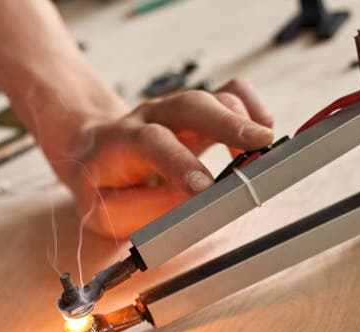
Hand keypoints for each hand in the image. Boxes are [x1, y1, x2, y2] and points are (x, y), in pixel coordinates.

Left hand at [51, 79, 273, 237]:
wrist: (94, 155)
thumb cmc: (102, 187)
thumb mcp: (106, 210)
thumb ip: (141, 208)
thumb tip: (184, 201)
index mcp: (122, 142)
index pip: (153, 144)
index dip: (181, 163)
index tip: (206, 189)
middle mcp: (151, 118)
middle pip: (191, 105)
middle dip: (227, 124)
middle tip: (259, 145)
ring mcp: (177, 111)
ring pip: (215, 98)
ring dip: (245, 120)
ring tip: (264, 149)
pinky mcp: (199, 113)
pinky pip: (230, 93)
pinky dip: (252, 108)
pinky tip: (262, 133)